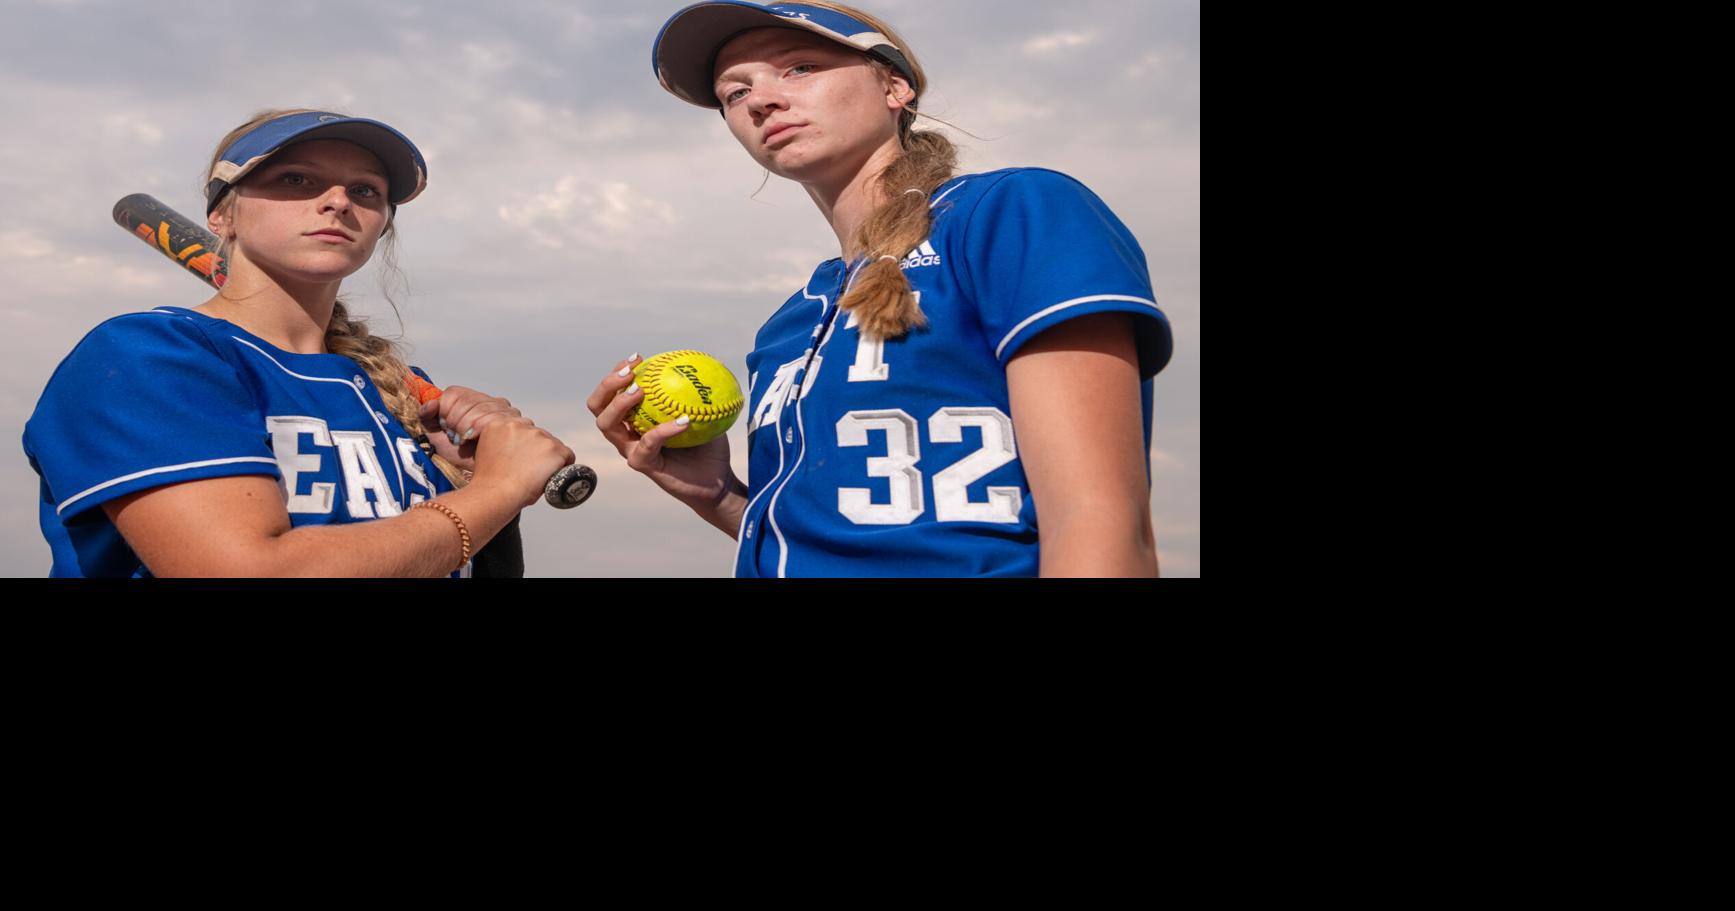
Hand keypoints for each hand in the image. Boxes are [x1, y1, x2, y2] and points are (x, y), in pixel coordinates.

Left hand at [417, 385, 523, 472]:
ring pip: (477, 407)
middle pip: (465, 400)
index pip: (454, 392)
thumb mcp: (438, 436)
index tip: (445, 426)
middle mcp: (492, 401)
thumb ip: (427, 417)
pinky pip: (489, 416)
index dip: (444, 409)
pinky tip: (474, 441)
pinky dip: (476, 429)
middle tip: (455, 437)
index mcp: (474, 399)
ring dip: (464, 427)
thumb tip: (432, 404)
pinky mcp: (512, 421)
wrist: (482, 477)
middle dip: (454, 421)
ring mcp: (505, 410)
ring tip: (464, 441)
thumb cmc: (463, 457)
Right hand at [467, 413, 576, 509]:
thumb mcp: (487, 452)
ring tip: (536, 475)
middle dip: (537, 450)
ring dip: (549, 458)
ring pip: (553, 444)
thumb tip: (514, 447)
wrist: (495, 495)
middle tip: (529, 469)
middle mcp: (518, 424)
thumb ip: (501, 443)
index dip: (524, 444)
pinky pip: (567, 455)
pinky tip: (553, 475)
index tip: (523, 456)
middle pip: (538, 434)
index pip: (520, 427)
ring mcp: (537, 435)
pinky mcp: (553, 447)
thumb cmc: (490, 482)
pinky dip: (564, 465)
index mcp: (499, 424)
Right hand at [588, 354, 739, 515]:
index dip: (618, 372)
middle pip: (598, 406)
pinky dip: (663, 430)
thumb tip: (712, 359)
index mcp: (634, 418)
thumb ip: (699, 389)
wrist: (717, 481)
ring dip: (620, 403)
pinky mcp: (643, 465)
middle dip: (608, 384)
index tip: (638, 358)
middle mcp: (626, 433)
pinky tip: (685, 420)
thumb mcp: (705, 411)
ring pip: (607, 425)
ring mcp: (631, 450)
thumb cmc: (708, 446)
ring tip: (640, 390)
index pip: (613, 391)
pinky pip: (646, 444)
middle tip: (631, 372)